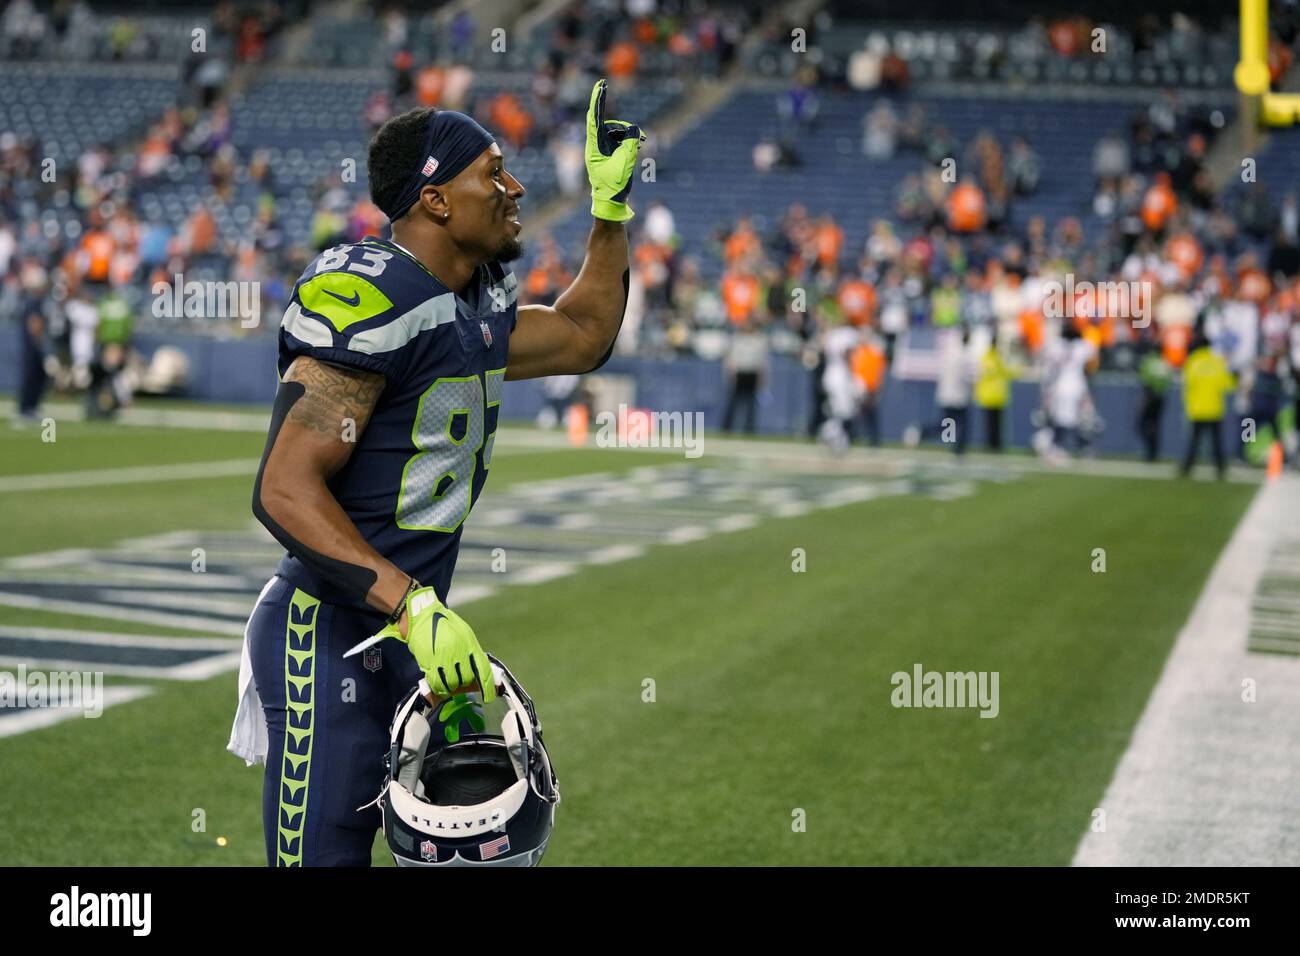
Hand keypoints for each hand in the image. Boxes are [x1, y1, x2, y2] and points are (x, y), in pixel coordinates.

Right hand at [368, 588, 494, 702]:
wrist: (422, 617)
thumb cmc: (445, 625)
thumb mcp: (465, 635)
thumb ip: (472, 652)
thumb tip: (479, 671)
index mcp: (470, 645)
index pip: (483, 670)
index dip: (488, 687)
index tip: (489, 697)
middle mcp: (458, 653)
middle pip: (467, 679)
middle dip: (466, 683)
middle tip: (462, 679)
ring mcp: (443, 659)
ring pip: (452, 684)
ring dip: (452, 686)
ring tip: (450, 678)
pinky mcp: (429, 663)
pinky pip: (437, 683)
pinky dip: (440, 686)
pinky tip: (440, 682)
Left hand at [585, 78, 645, 222]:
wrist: (610, 203)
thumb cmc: (613, 186)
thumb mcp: (626, 163)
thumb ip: (632, 144)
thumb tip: (636, 130)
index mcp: (594, 146)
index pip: (595, 117)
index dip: (598, 99)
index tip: (601, 84)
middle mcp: (596, 145)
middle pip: (609, 124)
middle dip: (625, 127)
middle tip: (641, 137)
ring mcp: (603, 150)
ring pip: (617, 133)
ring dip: (630, 135)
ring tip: (643, 143)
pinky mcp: (610, 154)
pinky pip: (620, 140)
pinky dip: (630, 141)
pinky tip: (640, 145)